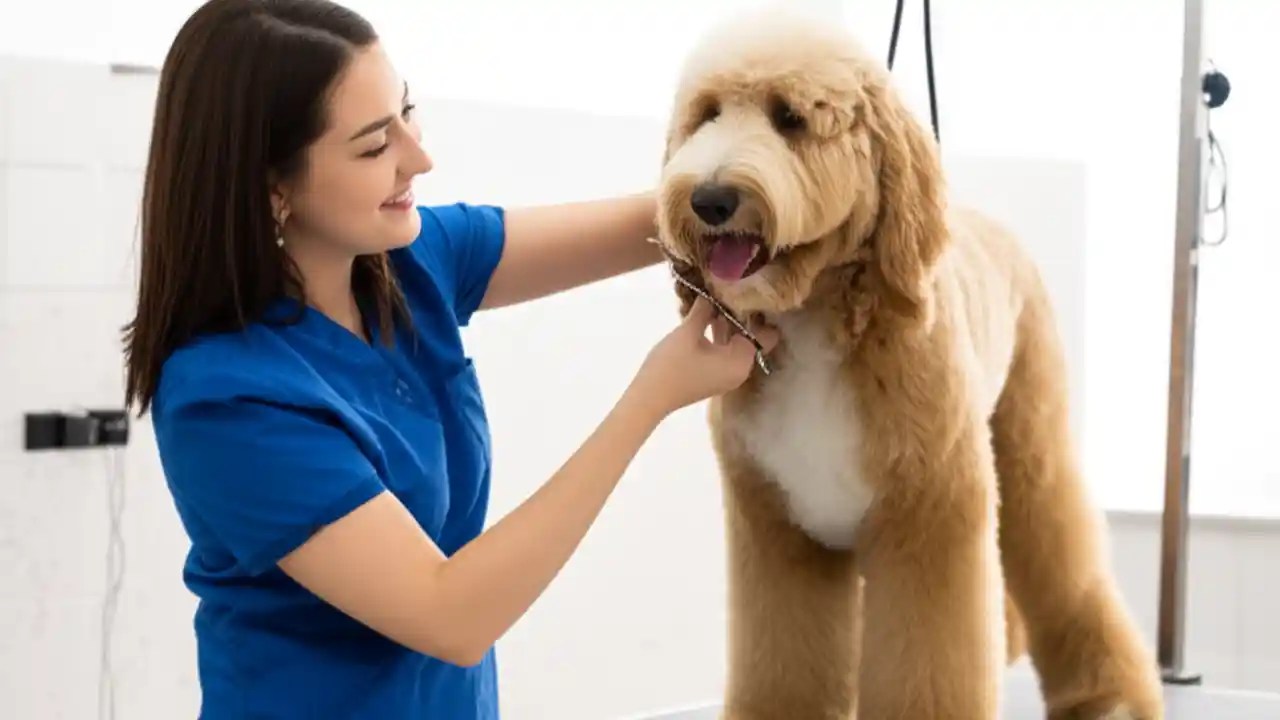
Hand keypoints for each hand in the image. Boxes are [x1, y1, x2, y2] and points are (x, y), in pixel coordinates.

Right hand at [633, 297, 779, 416]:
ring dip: (729, 325)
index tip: (750, 292)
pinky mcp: (714, 376)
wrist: (649, 398)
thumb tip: (713, 292)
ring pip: (736, 344)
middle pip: (752, 338)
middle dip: (742, 316)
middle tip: (733, 289)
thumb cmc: (671, 365)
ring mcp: (727, 375)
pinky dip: (720, 337)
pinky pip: (725, 352)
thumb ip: (704, 310)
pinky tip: (707, 318)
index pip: (767, 335)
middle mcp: (740, 370)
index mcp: (741, 361)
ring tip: (719, 298)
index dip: (760, 313)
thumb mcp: (688, 332)